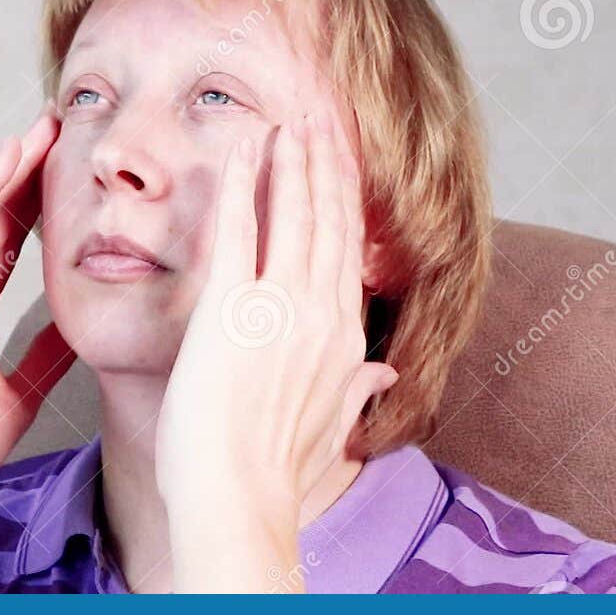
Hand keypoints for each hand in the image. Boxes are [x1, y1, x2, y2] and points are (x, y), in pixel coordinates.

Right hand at [0, 105, 75, 505]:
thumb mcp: (24, 389)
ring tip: (43, 126)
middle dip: (26, 174)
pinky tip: (8, 158)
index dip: (34, 207)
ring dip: (10, 166)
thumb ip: (44, 355)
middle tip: (61, 133)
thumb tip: (76, 329)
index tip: (66, 174)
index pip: (8, 245)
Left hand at [154, 106, 396, 586]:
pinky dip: (244, 182)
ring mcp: (280, 308)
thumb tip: (384, 372)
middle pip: (329, 220)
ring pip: (294, 214)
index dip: (346, 199)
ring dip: (293, 160)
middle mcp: (322, 314)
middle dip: (326, 163)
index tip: (340, 162)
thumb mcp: (332, 424)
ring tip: (290, 121)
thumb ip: (359, 385)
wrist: (237, 497)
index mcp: (346, 338)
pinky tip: (243, 147)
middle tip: (321, 117)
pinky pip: (240, 230)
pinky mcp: (231, 309)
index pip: (349, 250)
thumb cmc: (275, 471)